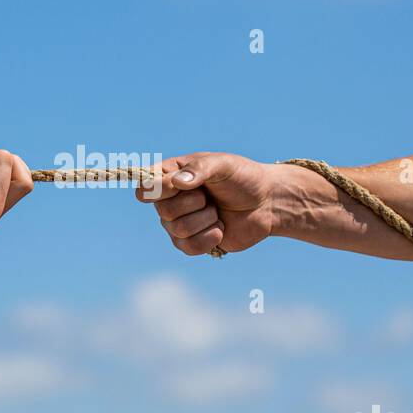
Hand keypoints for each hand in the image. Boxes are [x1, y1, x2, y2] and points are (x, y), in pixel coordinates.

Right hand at [136, 152, 278, 254]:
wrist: (266, 203)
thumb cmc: (243, 178)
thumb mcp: (223, 164)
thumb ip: (199, 170)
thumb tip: (178, 182)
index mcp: (171, 175)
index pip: (146, 186)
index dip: (157, 190)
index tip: (179, 186)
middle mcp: (169, 200)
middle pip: (163, 211)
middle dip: (194, 204)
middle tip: (210, 196)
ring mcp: (179, 223)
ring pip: (177, 230)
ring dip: (205, 220)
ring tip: (218, 211)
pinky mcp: (192, 243)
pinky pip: (188, 247)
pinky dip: (209, 238)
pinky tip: (220, 228)